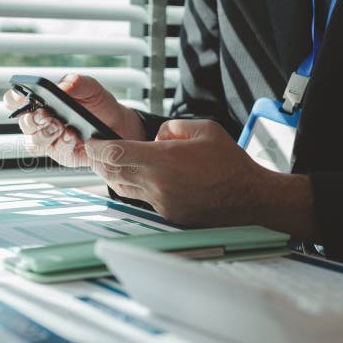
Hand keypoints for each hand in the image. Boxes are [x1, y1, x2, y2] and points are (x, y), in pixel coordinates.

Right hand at [3, 74, 146, 166]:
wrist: (116, 122)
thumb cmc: (96, 102)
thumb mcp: (89, 86)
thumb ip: (74, 82)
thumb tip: (61, 87)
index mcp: (38, 102)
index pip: (13, 100)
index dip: (13, 99)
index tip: (22, 97)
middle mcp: (38, 123)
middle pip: (23, 123)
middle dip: (32, 120)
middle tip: (44, 115)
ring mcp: (48, 140)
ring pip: (34, 142)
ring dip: (45, 135)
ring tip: (59, 126)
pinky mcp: (62, 154)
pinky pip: (55, 152)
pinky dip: (63, 144)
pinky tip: (72, 137)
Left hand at [84, 119, 314, 234]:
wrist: (251, 200)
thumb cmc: (230, 164)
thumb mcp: (204, 129)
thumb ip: (173, 128)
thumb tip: (156, 137)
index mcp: (164, 161)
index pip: (117, 154)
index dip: (99, 147)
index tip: (92, 141)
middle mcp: (157, 184)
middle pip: (113, 172)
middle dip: (99, 161)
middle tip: (94, 151)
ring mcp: (161, 203)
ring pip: (123, 187)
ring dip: (112, 175)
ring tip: (108, 162)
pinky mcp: (167, 214)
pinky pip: (140, 198)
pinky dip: (132, 186)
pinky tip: (135, 177)